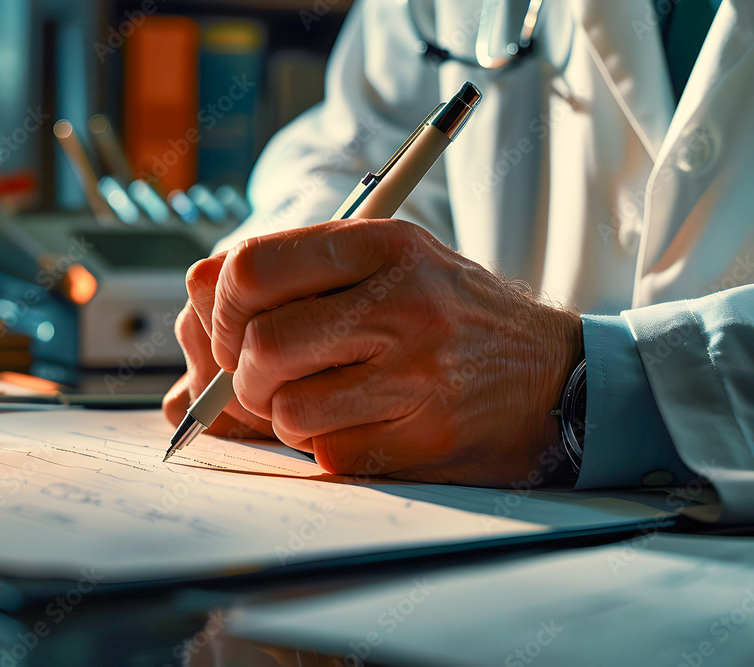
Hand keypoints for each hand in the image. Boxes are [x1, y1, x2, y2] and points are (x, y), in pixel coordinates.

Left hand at [183, 218, 583, 485]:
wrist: (556, 374)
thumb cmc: (454, 315)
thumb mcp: (391, 260)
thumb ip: (301, 268)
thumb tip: (200, 289)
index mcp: (382, 244)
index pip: (253, 267)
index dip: (223, 308)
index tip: (235, 330)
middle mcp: (400, 302)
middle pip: (261, 346)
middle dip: (246, 375)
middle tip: (265, 380)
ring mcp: (416, 372)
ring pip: (287, 408)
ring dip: (286, 417)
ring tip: (321, 402)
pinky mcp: (425, 435)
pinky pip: (327, 452)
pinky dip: (328, 446)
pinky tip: (365, 425)